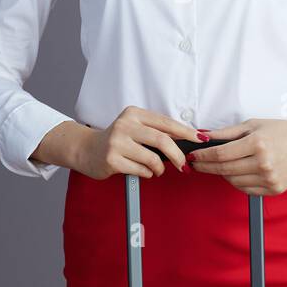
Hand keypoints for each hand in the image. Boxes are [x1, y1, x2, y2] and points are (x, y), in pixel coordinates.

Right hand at [74, 106, 202, 179]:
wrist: (86, 150)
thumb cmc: (117, 140)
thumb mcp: (135, 128)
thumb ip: (156, 131)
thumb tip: (187, 140)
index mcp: (134, 113)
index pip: (166, 123)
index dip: (186, 132)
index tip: (200, 139)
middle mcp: (125, 125)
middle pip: (162, 140)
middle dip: (178, 155)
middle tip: (184, 165)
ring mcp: (117, 142)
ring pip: (152, 158)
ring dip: (160, 168)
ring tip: (156, 170)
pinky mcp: (112, 160)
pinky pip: (141, 170)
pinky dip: (147, 173)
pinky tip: (142, 171)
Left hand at [190, 116, 286, 195]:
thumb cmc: (281, 131)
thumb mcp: (253, 125)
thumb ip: (227, 133)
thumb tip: (204, 137)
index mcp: (257, 143)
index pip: (220, 154)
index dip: (202, 156)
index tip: (193, 155)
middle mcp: (263, 163)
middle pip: (224, 169)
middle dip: (205, 166)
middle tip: (195, 163)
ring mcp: (270, 178)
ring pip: (233, 181)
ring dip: (221, 174)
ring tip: (218, 165)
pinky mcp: (274, 189)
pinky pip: (246, 189)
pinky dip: (237, 181)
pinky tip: (235, 172)